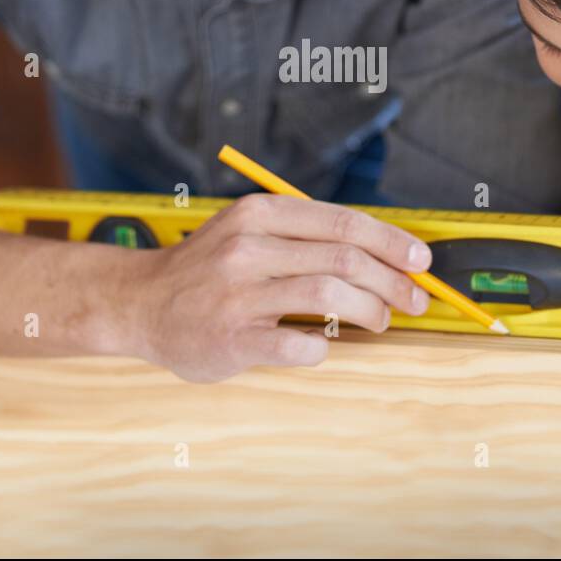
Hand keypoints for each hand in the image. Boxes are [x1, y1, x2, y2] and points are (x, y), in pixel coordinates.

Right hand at [126, 193, 432, 382]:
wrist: (139, 303)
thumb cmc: (208, 269)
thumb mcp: (249, 230)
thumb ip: (304, 234)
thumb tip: (383, 249)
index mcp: (260, 214)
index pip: (344, 222)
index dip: (392, 243)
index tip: (421, 260)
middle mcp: (249, 247)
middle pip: (345, 259)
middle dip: (393, 281)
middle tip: (413, 300)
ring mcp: (238, 293)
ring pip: (329, 295)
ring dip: (370, 310)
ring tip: (380, 320)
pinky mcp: (231, 337)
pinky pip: (296, 344)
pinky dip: (323, 346)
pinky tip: (326, 345)